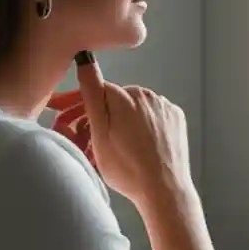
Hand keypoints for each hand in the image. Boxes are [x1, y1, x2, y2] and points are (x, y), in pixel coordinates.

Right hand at [49, 55, 193, 205]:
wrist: (164, 189)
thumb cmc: (127, 169)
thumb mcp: (99, 134)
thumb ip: (92, 95)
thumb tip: (85, 59)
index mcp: (124, 96)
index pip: (96, 91)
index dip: (81, 107)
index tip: (72, 122)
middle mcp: (146, 94)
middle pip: (117, 99)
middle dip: (106, 116)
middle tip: (98, 142)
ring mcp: (164, 105)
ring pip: (136, 107)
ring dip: (126, 121)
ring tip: (123, 147)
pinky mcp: (176, 117)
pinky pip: (154, 115)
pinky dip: (146, 125)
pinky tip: (142, 145)